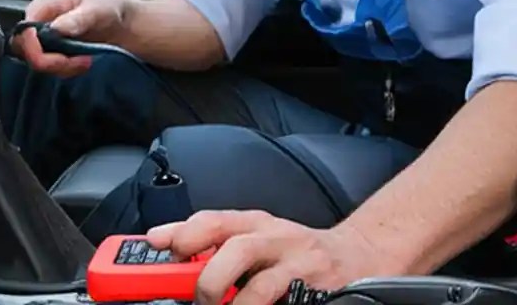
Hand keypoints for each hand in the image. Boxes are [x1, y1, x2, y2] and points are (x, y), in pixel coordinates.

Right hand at [12, 0, 131, 76]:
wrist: (121, 22)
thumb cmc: (107, 8)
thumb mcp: (97, 9)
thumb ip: (77, 19)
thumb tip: (56, 28)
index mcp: (42, 7)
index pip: (24, 32)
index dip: (35, 48)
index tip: (60, 57)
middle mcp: (37, 23)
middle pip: (25, 51)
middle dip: (50, 62)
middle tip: (77, 61)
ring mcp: (43, 40)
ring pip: (38, 63)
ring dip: (63, 68)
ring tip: (85, 60)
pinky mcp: (51, 53)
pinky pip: (50, 69)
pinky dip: (68, 71)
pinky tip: (84, 63)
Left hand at [146, 210, 393, 304]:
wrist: (360, 256)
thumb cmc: (297, 252)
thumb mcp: (259, 237)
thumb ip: (218, 244)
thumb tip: (168, 249)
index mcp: (257, 223)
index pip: (214, 220)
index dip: (182, 232)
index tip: (157, 245)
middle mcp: (277, 238)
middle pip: (236, 247)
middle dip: (209, 277)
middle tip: (197, 298)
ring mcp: (300, 265)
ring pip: (260, 284)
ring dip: (235, 304)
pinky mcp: (317, 290)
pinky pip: (283, 302)